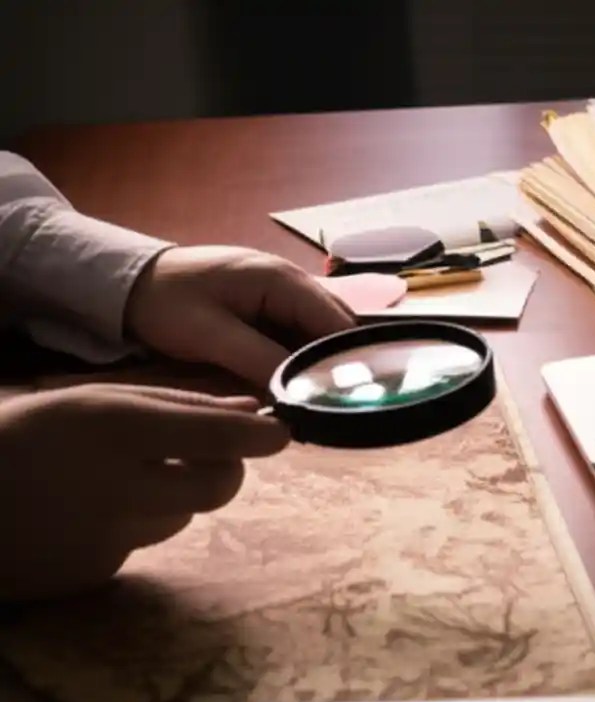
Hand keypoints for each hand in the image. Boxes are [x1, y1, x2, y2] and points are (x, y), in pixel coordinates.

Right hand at [0, 383, 289, 602]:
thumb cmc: (28, 432)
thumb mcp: (94, 399)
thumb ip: (177, 405)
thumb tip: (250, 414)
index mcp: (118, 429)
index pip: (219, 438)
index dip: (261, 437)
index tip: (278, 432)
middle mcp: (120, 485)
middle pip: (220, 486)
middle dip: (226, 468)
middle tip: (208, 453)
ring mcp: (108, 536)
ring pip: (184, 516)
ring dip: (175, 497)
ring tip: (124, 477)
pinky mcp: (97, 572)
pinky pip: (143, 543)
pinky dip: (135, 524)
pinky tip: (93, 510)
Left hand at [124, 246, 355, 387]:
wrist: (126, 282)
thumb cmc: (164, 301)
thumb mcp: (208, 334)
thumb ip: (259, 360)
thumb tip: (301, 393)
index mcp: (283, 279)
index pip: (337, 322)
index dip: (349, 360)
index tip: (349, 400)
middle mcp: (293, 282)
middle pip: (336, 328)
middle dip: (341, 366)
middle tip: (338, 408)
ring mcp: (282, 295)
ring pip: (320, 335)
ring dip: (321, 366)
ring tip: (322, 404)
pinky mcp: (270, 310)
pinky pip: (299, 337)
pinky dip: (302, 361)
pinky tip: (298, 388)